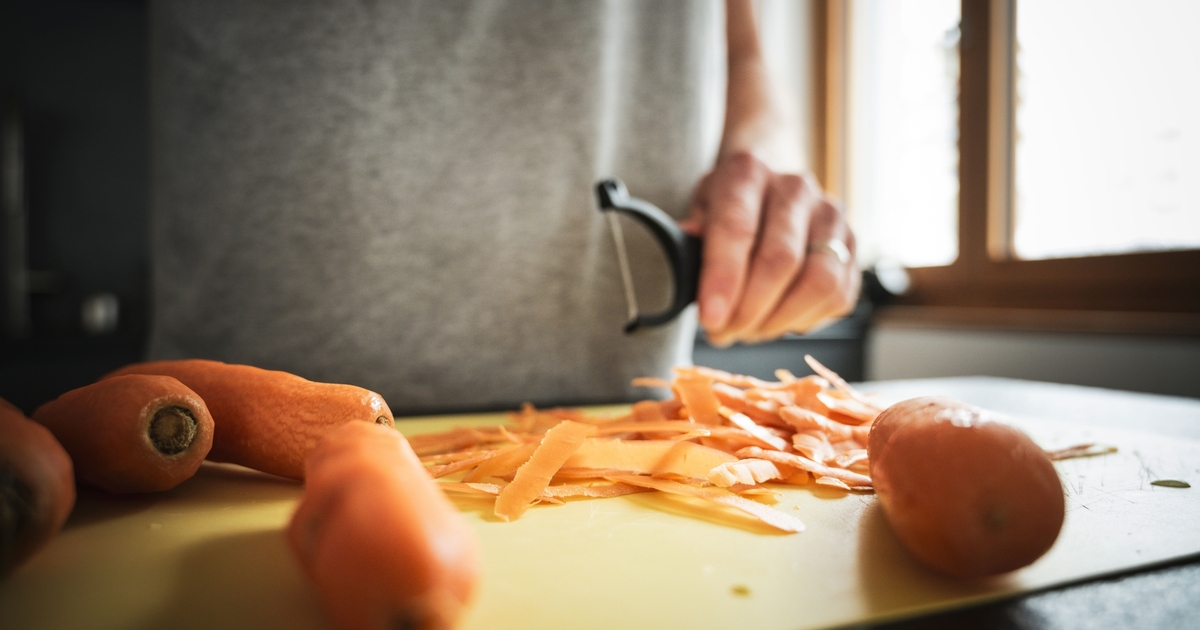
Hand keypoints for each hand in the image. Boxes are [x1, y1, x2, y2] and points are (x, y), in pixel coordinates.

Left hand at [681, 152, 859, 346]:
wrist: (770, 178)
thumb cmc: (728, 203)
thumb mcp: (697, 210)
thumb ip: (690, 239)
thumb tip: (681, 269)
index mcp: (747, 173)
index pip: (737, 229)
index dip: (724, 279)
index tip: (710, 319)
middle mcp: (795, 188)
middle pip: (780, 261)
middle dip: (749, 310)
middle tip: (723, 334)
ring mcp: (831, 215)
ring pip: (819, 282)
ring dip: (780, 320)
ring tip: (750, 331)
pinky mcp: (852, 244)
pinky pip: (839, 296)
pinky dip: (807, 320)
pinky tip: (779, 320)